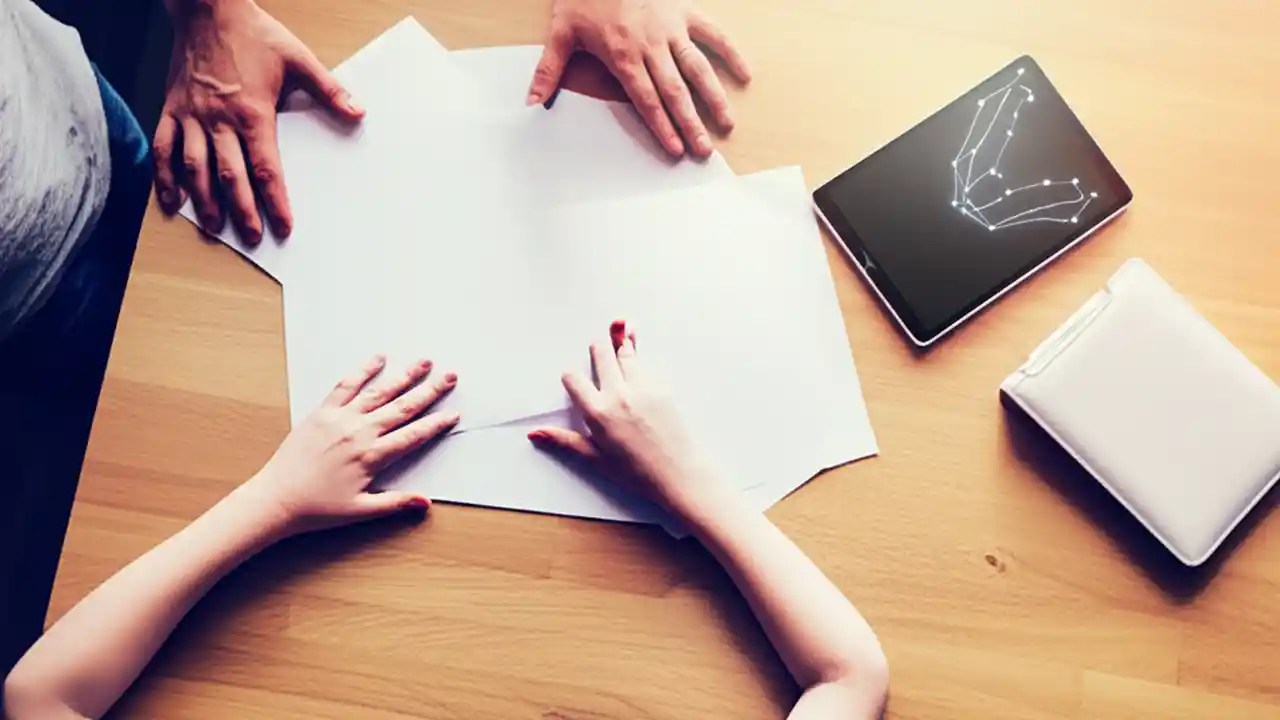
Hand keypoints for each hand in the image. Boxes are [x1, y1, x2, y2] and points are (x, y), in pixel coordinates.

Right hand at [154, 0, 364, 240]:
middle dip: (242, 210)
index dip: (275, 200)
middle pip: (229, 175)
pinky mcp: (171, 108)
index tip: (283, 225)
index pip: (265, 168)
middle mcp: (217, 120)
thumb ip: (329, 90)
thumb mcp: (299, 59)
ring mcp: (191, 115)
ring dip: (203, 200)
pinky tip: (172, 200)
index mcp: (251, 113)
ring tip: (213, 226)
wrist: (208, 9)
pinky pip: (163, 147)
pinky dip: (165, 176)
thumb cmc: (254, 35)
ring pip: (194, 167)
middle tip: (251, 237)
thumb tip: (359, 113)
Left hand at [241, 355, 458, 537]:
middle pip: (403, 407)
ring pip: (380, 392)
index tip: (453, 413)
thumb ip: (395, 503)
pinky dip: (363, 370)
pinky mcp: (322, 412)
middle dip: (430, 391)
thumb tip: (425, 502)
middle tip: (449, 377)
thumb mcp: (360, 510)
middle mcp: (359, 432)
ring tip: (423, 362)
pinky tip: (378, 359)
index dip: (436, 424)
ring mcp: (340, 419)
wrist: (276, 499)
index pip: (414, 435)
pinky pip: (346, 385)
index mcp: (371, 456)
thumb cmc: (317, 508)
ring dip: (404, 376)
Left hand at [527, 0, 750, 158]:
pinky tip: (745, 74)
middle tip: (704, 151)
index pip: (645, 99)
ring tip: (727, 124)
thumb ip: (548, 70)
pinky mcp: (684, 12)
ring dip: (714, 98)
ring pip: (697, 68)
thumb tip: (531, 103)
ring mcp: (671, 28)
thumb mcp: (560, 31)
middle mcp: (651, 45)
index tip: (674, 150)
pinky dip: (730, 53)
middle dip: (691, 124)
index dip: (661, 126)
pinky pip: (713, 34)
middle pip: (675, 92)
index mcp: (623, 55)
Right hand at [528, 321, 731, 521]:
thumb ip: (565, 441)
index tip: (571, 376)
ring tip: (619, 329)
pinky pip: (646, 368)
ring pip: (627, 355)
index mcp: (598, 413)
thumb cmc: (637, 472)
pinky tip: (639, 349)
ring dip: (620, 345)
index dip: (570, 376)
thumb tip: (535, 434)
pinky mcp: (662, 389)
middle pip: (602, 356)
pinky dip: (640, 360)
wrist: (677, 473)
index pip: (574, 379)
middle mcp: (618, 395)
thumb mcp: (595, 458)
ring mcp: (642, 389)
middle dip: (598, 349)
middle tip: (597, 345)